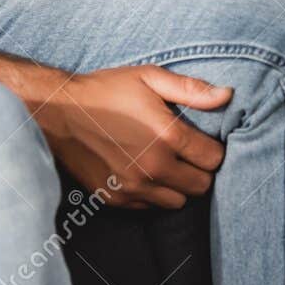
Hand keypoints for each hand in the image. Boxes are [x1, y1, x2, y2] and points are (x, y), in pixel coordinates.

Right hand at [36, 66, 231, 208]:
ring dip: (178, 186)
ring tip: (165, 163)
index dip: (212, 149)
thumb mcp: (149, 78)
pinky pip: (150, 207)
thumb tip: (227, 95)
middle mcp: (154, 167)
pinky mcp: (116, 198)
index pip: (214, 160)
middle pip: (201, 185)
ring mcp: (134, 187)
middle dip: (199, 170)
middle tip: (186, 153)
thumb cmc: (106, 90)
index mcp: (167, 136)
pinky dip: (153, 194)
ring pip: (178, 201)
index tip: (202, 141)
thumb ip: (191, 89)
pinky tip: (142, 171)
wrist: (58, 113)